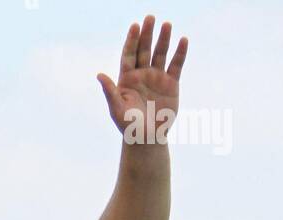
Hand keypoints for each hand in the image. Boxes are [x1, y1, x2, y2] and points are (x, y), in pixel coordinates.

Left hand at [97, 15, 187, 141]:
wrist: (147, 139)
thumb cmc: (128, 126)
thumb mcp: (117, 110)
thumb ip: (110, 92)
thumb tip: (99, 75)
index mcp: (127, 78)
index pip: (129, 54)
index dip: (131, 40)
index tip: (135, 26)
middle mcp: (142, 74)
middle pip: (144, 50)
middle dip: (147, 34)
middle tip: (150, 17)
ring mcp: (157, 77)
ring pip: (160, 54)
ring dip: (164, 39)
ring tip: (167, 25)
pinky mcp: (171, 83)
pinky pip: (176, 65)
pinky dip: (180, 53)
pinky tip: (183, 41)